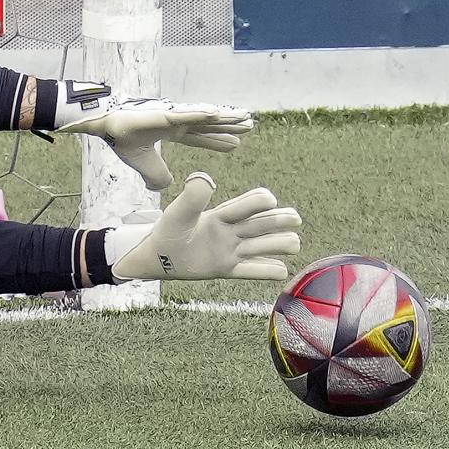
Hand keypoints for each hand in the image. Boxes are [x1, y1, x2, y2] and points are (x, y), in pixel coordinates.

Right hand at [54, 84, 253, 189]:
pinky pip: (187, 115)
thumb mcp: (143, 163)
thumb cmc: (120, 139)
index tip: (236, 144)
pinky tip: (220, 113)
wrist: (104, 126)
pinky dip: (203, 115)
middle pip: (209, 125)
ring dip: (226, 118)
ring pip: (205, 118)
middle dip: (229, 126)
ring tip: (247, 118)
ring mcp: (172, 115)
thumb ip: (156, 175)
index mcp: (170, 131)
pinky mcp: (164, 114)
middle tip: (251, 126)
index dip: (216, 140)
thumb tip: (164, 187)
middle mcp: (176, 121)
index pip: (199, 137)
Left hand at [105, 173, 301, 282]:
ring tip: (291, 244)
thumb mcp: (179, 212)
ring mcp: (231, 250)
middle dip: (283, 220)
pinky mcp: (226, 269)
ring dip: (282, 244)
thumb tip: (203, 176)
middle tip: (292, 220)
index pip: (251, 203)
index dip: (263, 201)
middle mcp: (232, 231)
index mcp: (222, 214)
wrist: (156, 257)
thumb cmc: (168, 231)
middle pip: (266, 223)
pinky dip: (270, 271)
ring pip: (266, 246)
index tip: (268, 201)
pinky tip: (280, 269)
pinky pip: (254, 271)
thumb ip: (192, 196)